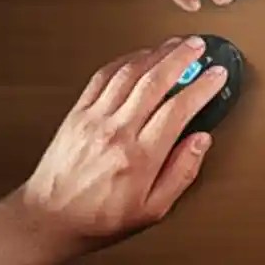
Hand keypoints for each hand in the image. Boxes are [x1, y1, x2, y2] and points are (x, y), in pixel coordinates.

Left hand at [15, 37, 227, 258]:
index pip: (178, 109)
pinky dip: (124, 61)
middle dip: (181, 58)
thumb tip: (200, 142)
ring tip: (174, 44)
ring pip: (130, 74)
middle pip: (155, 81)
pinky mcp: (77, 114)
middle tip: (197, 46)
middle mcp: (116, 133)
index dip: (202, 86)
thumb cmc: (98, 218)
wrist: (48, 220)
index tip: (216, 75)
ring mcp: (94, 120)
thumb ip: (181, 173)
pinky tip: (138, 56)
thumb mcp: (152, 210)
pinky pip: (102, 77)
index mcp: (139, 157)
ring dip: (155, 53)